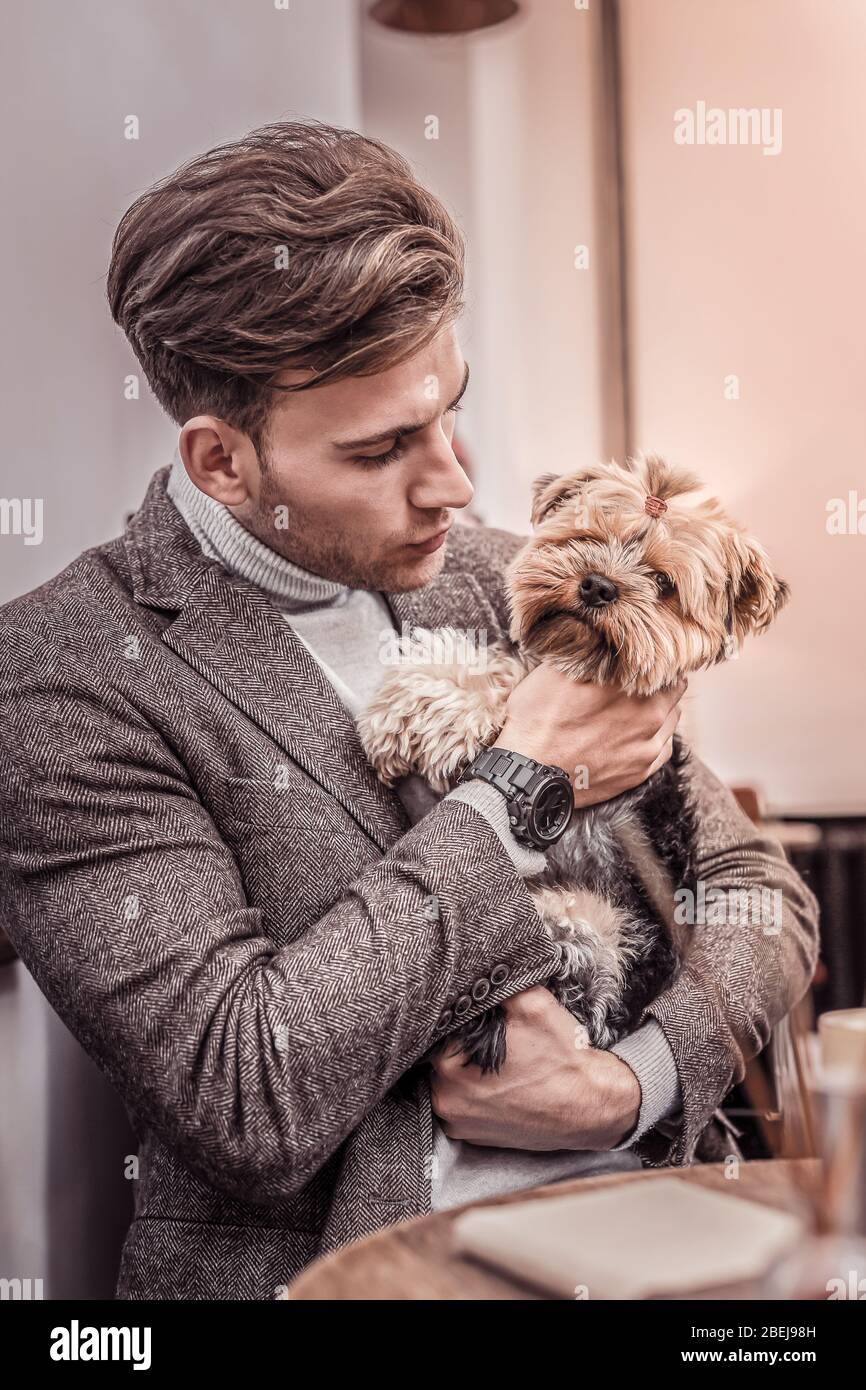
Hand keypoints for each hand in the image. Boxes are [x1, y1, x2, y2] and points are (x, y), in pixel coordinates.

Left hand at [430, 986, 640, 1149]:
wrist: (593, 1106)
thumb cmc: (562, 1058)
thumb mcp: (533, 1004)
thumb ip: (497, 984)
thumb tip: (476, 968)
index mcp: (449, 1067)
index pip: (438, 1030)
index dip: (459, 1018)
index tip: (478, 1017)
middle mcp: (445, 1101)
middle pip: (440, 1057)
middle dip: (460, 1044)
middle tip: (491, 1037)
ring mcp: (458, 1124)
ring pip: (448, 1082)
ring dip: (464, 1069)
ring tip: (498, 1061)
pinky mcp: (472, 1138)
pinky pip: (461, 1105)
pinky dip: (474, 1093)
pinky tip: (499, 1083)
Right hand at [497, 669, 686, 808]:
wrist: (529, 774)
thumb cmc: (537, 721)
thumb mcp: (553, 671)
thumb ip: (587, 651)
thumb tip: (597, 633)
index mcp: (632, 684)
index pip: (663, 662)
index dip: (654, 657)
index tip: (644, 656)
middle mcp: (649, 714)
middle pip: (674, 689)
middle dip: (660, 683)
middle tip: (642, 680)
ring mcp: (648, 746)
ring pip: (671, 718)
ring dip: (661, 709)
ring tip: (638, 708)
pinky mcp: (641, 771)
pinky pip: (664, 747)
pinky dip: (655, 736)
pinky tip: (637, 733)